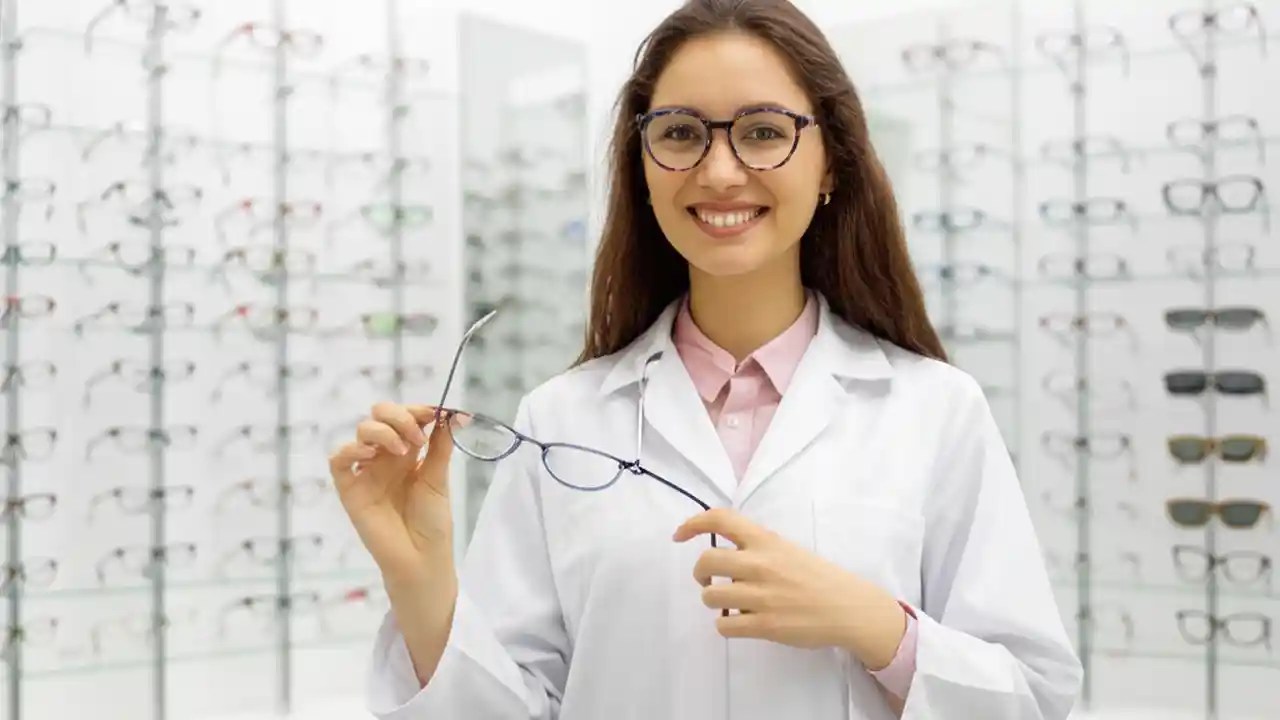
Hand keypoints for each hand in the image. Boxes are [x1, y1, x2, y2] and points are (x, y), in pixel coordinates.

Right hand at [329, 403, 454, 579]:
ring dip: (382, 431)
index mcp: (408, 453)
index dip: (415, 410)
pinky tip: (370, 455)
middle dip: (398, 416)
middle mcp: (385, 457)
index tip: (432, 414)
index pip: (404, 417)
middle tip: (416, 437)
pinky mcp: (350, 490)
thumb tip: (454, 415)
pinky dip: (351, 450)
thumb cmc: (432, 522)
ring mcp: (366, 471)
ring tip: (401, 450)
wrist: (421, 558)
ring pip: (362, 432)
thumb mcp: (439, 478)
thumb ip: (441, 445)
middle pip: (379, 416)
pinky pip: (339, 460)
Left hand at [673, 508, 906, 668]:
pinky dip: (724, 624)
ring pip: (711, 597)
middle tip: (708, 580)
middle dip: (700, 573)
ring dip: (713, 600)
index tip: (680, 535)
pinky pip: (724, 625)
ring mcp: (762, 596)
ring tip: (729, 604)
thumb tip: (725, 555)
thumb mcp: (787, 549)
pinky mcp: (765, 625)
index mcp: (766, 541)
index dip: (693, 523)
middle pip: (706, 562)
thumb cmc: (816, 576)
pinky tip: (737, 622)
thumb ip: (757, 547)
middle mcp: (760, 564)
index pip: (721, 519)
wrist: (848, 607)